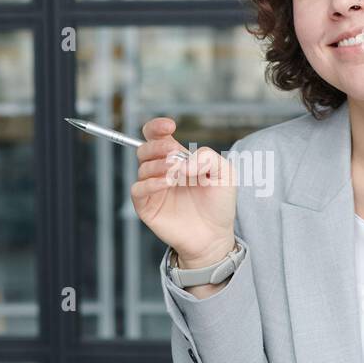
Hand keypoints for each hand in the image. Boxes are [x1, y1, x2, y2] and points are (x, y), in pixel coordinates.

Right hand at [131, 117, 236, 265]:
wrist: (214, 236)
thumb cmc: (219, 204)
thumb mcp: (225, 173)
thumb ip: (208, 157)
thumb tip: (184, 160)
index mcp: (177, 159)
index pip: (157, 136)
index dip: (157, 127)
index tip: (170, 126)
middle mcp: (162, 172)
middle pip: (145, 148)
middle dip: (158, 147)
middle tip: (174, 155)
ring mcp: (153, 189)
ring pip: (142, 167)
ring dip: (159, 166)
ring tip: (176, 174)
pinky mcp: (147, 207)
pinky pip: (138, 190)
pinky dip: (150, 183)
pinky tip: (166, 184)